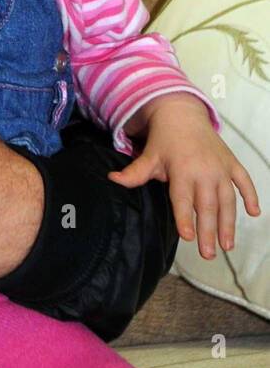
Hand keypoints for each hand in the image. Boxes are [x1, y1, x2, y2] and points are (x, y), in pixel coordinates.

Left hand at [110, 92, 259, 258]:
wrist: (182, 114)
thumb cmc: (164, 139)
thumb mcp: (148, 155)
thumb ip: (134, 173)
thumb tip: (112, 179)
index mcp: (182, 170)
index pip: (183, 198)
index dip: (184, 217)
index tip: (187, 237)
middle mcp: (204, 171)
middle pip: (207, 205)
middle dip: (208, 231)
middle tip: (208, 253)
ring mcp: (221, 168)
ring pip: (228, 200)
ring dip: (229, 223)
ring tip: (227, 245)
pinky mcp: (232, 163)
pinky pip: (245, 181)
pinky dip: (251, 196)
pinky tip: (254, 213)